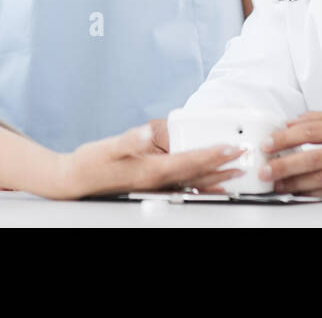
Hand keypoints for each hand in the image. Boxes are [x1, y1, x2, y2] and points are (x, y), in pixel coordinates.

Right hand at [51, 123, 244, 198]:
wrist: (76, 180)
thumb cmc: (92, 162)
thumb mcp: (109, 146)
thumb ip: (129, 140)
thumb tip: (145, 133)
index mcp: (151, 170)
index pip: (189, 161)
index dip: (212, 155)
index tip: (231, 149)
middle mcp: (157, 182)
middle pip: (197, 174)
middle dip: (222, 166)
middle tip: (245, 159)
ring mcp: (156, 188)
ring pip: (193, 183)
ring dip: (216, 178)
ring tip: (236, 174)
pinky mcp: (152, 188)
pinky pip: (183, 187)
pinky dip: (201, 186)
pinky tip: (209, 186)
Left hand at [260, 111, 321, 198]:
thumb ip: (320, 118)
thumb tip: (291, 121)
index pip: (310, 131)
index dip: (286, 137)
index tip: (268, 143)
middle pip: (312, 159)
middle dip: (285, 165)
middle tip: (266, 170)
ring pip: (319, 180)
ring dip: (293, 184)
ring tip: (276, 184)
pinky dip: (312, 194)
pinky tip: (298, 193)